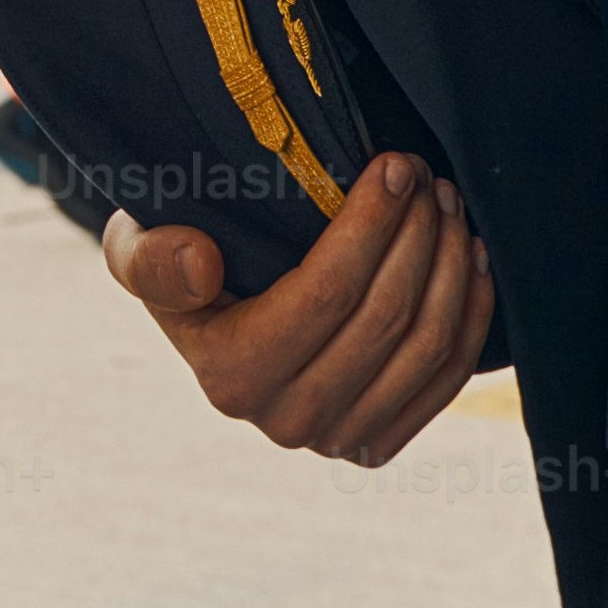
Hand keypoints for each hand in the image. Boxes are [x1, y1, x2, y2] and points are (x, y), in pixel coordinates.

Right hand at [102, 153, 491, 466]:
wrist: (209, 321)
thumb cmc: (179, 263)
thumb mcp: (136, 249)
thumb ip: (150, 258)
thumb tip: (203, 266)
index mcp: (231, 377)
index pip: (327, 294)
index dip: (372, 224)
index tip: (394, 164)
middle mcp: (287, 422)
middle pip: (386, 317)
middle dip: (419, 233)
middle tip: (425, 173)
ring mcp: (339, 440)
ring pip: (428, 344)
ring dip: (450, 263)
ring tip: (447, 203)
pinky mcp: (380, 442)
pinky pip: (448, 377)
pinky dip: (471, 311)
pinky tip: (470, 256)